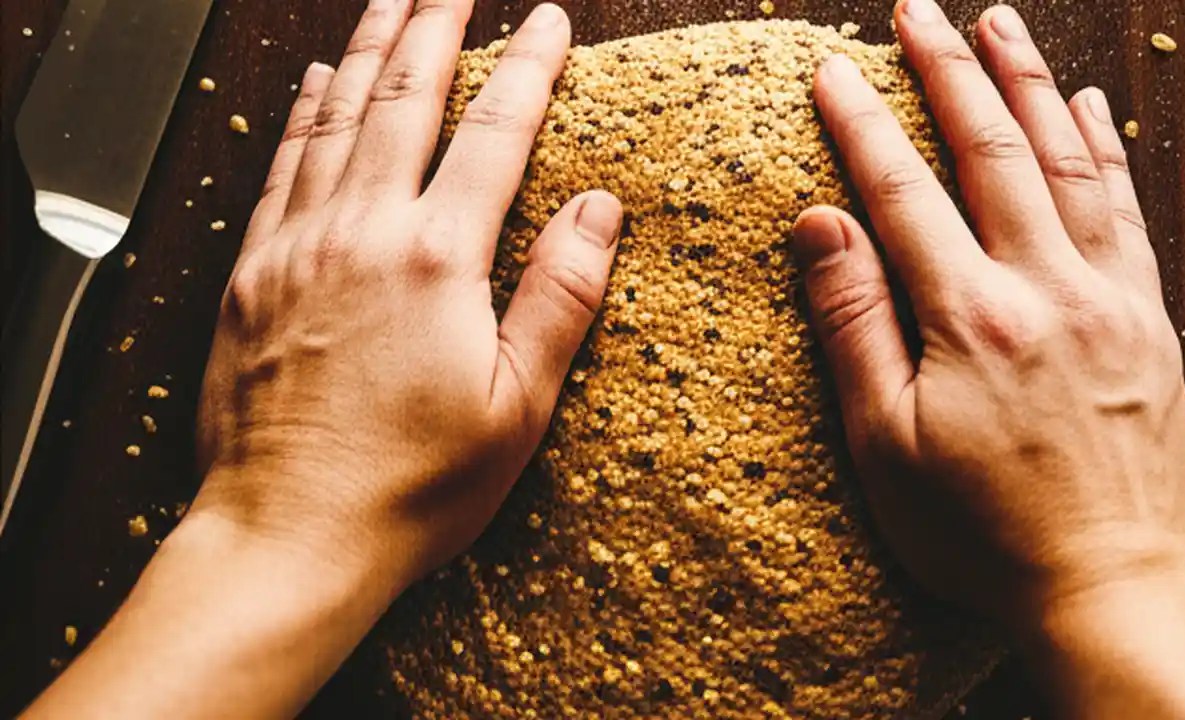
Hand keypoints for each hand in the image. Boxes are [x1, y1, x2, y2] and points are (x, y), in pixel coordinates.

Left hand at [193, 0, 619, 588]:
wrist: (289, 536)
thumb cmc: (413, 487)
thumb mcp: (518, 406)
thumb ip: (561, 296)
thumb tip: (597, 208)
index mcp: (439, 261)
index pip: (495, 135)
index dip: (529, 68)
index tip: (551, 22)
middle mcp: (363, 234)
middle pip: (405, 100)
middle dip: (435, 27)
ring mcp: (298, 248)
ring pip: (335, 117)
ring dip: (367, 49)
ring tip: (389, 1)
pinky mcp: (253, 275)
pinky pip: (279, 167)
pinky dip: (301, 113)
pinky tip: (313, 82)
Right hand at [794, 1, 1184, 715]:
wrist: (1107, 581)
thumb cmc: (979, 529)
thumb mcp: (885, 445)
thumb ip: (854, 324)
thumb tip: (820, 224)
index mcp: (971, 318)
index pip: (904, 192)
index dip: (862, 124)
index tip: (833, 70)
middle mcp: (1046, 288)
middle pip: (992, 151)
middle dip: (950, 71)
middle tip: (919, 9)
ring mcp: (1109, 297)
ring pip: (1068, 162)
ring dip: (1030, 84)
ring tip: (1000, 23)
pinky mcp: (1148, 317)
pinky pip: (1128, 210)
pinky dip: (1107, 150)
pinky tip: (1091, 107)